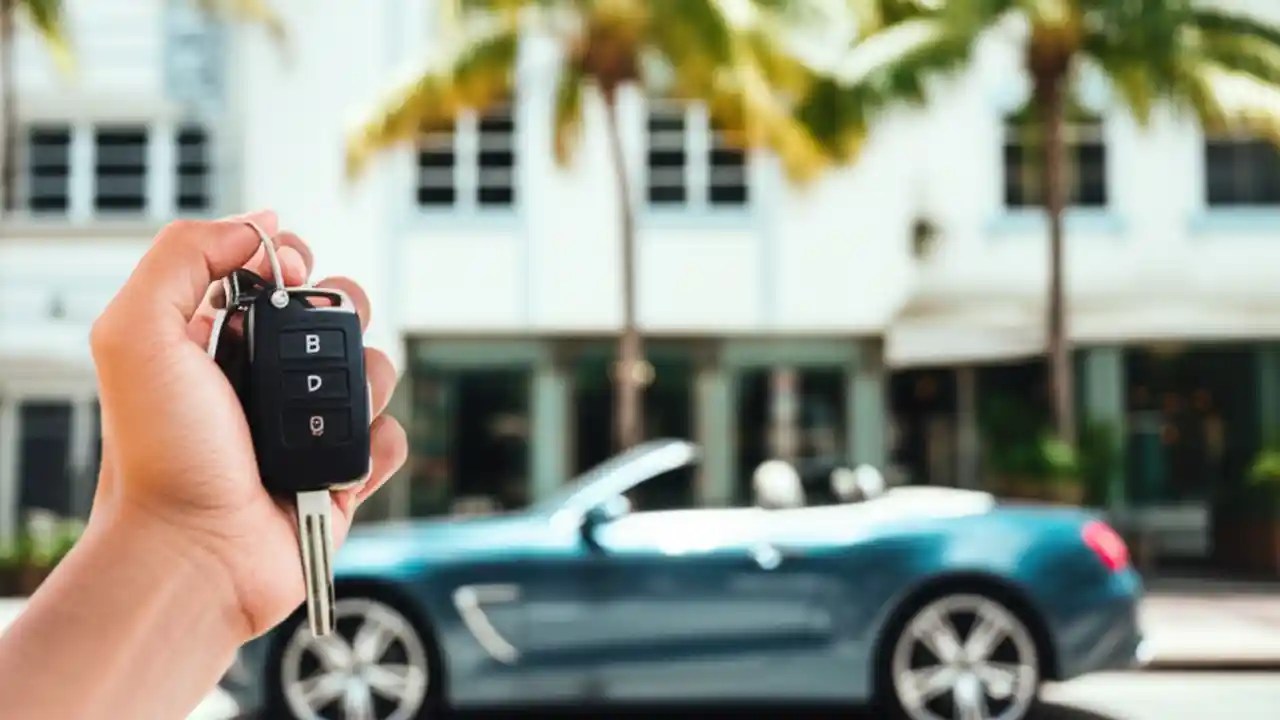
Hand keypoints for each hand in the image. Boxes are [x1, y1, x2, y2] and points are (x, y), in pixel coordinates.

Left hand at [88, 211, 407, 639]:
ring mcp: (307, 426)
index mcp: (218, 341)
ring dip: (367, 380)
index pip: (275, 274)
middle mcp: (265, 380)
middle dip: (345, 312)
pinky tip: (341, 461)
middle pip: (339, 312)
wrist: (193, 555)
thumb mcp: (136, 333)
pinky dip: (377, 444)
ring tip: (329, 413)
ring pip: (374, 370)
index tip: (291, 271)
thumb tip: (259, 225)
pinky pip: (390, 438)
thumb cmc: (158, 456)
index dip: (293, 260)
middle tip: (317, 342)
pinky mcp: (343, 473)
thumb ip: (184, 256)